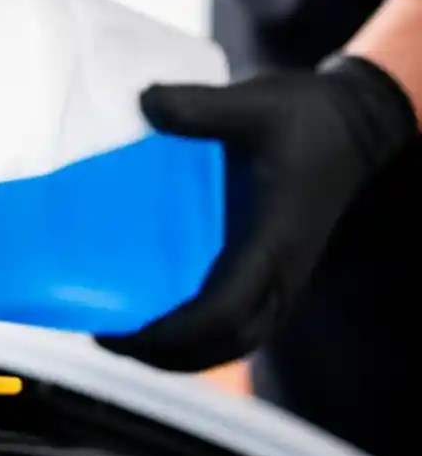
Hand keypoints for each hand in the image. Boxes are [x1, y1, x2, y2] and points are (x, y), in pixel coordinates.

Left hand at [97, 55, 417, 370]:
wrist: (352, 125)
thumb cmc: (303, 117)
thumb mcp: (253, 104)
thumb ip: (200, 107)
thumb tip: (145, 101)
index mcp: (273, 242)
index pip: (226, 311)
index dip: (176, 331)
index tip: (127, 330)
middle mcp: (279, 274)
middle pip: (225, 343)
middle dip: (165, 354)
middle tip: (105, 337)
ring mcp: (277, 280)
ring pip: (231, 343)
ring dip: (178, 354)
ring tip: (120, 339)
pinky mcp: (268, 274)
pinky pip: (233, 324)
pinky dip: (194, 337)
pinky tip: (151, 323)